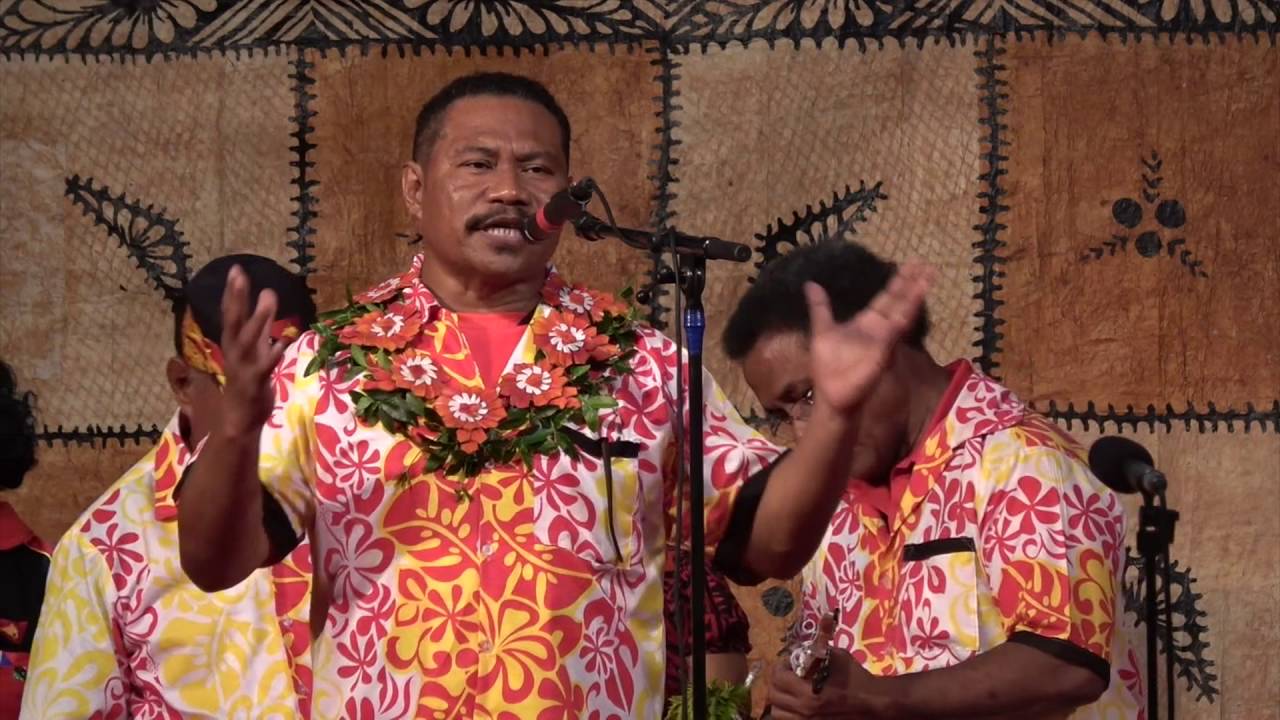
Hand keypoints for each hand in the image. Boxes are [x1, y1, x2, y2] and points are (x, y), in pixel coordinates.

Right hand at [218, 265, 284, 436]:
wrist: (239, 420)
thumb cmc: (248, 381)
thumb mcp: (256, 348)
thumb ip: (262, 325)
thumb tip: (267, 297)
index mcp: (234, 343)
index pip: (232, 313)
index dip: (233, 292)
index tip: (236, 269)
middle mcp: (235, 351)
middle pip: (234, 320)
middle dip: (236, 298)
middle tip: (238, 274)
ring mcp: (243, 366)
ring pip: (249, 339)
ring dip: (259, 318)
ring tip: (268, 296)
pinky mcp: (255, 382)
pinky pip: (266, 365)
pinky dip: (274, 353)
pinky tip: (284, 341)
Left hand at [768, 614, 887, 718]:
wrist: (875, 703)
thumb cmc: (857, 679)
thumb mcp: (837, 657)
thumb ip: (815, 651)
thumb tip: (799, 648)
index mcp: (808, 692)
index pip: (778, 678)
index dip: (780, 667)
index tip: (788, 663)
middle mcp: (804, 711)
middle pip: (773, 696)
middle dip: (777, 683)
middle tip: (786, 676)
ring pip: (777, 713)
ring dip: (780, 700)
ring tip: (789, 693)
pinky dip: (789, 713)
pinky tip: (797, 706)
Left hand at [806, 261, 931, 417]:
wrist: (831, 395)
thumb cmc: (828, 367)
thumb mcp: (822, 330)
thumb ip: (821, 307)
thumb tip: (811, 284)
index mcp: (867, 322)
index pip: (886, 297)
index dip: (898, 281)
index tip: (910, 264)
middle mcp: (880, 329)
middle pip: (899, 301)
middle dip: (912, 283)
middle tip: (926, 264)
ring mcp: (884, 340)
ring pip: (902, 313)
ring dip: (914, 296)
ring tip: (928, 278)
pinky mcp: (882, 352)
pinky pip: (894, 333)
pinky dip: (902, 319)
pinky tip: (912, 304)